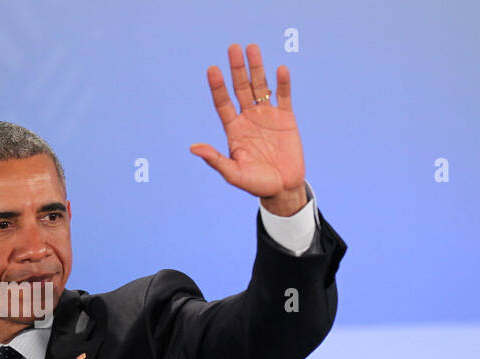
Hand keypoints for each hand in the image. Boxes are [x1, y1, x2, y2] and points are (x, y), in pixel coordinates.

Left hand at [190, 43, 306, 215]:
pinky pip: (283, 97)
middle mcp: (248, 117)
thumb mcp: (234, 174)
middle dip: (237, 69)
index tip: (213, 69)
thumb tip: (193, 148)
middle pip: (240, 88)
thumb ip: (216, 160)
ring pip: (260, 87)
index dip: (218, 87)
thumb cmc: (257, 184)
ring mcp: (267, 116)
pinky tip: (280, 70)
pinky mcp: (286, 118)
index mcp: (234, 128)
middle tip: (233, 48)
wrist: (283, 189)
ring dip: (257, 68)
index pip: (222, 102)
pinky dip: (283, 84)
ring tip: (252, 48)